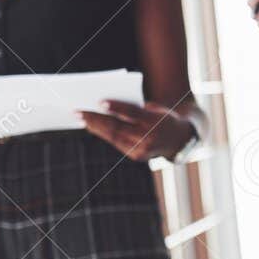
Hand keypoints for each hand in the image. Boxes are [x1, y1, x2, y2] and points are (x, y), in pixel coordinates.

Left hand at [77, 100, 194, 161]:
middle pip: (118, 127)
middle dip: (96, 119)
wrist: (180, 140)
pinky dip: (104, 134)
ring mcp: (142, 149)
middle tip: (78, 112)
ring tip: (81, 119)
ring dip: (95, 128)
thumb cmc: (163, 118)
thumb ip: (136, 108)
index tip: (100, 102)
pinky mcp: (137, 156)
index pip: (133, 113)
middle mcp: (148, 137)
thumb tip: (108, 107)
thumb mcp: (155, 109)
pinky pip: (117, 143)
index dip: (116, 107)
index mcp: (155, 121)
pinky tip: (93, 128)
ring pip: (114, 137)